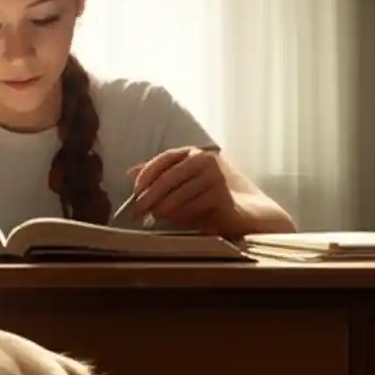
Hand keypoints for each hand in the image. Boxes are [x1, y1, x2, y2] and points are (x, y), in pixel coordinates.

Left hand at [127, 146, 243, 235]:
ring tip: (152, 218)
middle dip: (150, 195)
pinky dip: (179, 215)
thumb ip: (159, 176)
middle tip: (136, 210)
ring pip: (179, 193)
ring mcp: (215, 175)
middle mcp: (205, 159)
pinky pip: (192, 205)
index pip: (165, 158)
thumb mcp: (182, 183)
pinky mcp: (220, 194)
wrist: (245, 209)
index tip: (135, 190)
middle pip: (170, 177)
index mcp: (194, 153)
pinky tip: (172, 221)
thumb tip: (129, 173)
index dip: (147, 173)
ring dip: (162, 208)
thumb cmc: (209, 195)